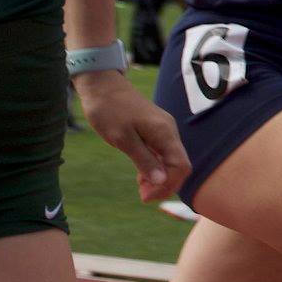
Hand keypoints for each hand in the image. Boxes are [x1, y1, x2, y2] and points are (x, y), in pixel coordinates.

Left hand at [75, 71, 190, 201]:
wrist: (101, 85)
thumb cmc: (109, 110)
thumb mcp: (123, 139)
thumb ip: (144, 160)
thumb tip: (162, 181)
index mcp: (164, 133)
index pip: (180, 166)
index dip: (168, 185)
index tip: (146, 196)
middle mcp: (168, 131)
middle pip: (179, 165)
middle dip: (164, 184)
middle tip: (142, 195)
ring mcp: (162, 129)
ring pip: (170, 160)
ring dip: (159, 177)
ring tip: (141, 188)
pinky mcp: (154, 129)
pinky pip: (162, 153)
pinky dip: (154, 167)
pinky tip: (141, 174)